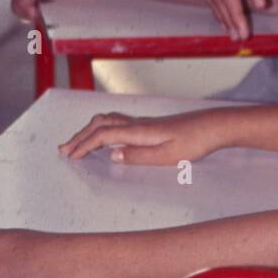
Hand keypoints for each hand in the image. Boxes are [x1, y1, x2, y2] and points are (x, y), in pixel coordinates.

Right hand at [58, 110, 221, 165]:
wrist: (213, 127)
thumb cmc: (194, 143)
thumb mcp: (167, 157)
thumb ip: (138, 156)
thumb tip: (112, 154)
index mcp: (138, 131)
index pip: (103, 136)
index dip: (84, 145)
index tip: (70, 155)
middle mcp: (137, 123)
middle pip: (100, 125)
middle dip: (80, 136)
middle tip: (64, 148)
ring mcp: (143, 122)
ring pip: (108, 120)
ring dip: (89, 131)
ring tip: (78, 142)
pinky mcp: (149, 124)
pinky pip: (117, 122)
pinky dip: (102, 129)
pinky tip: (104, 137)